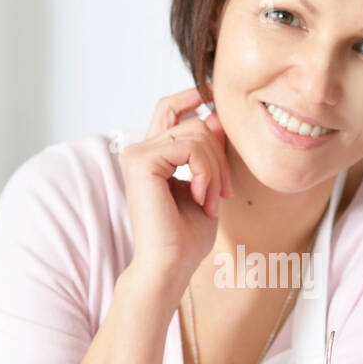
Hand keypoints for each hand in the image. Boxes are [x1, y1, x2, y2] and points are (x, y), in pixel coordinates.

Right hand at [120, 87, 233, 280]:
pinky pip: (190, 147)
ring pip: (196, 132)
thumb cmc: (186, 237)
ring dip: (216, 168)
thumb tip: (214, 115)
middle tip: (224, 193)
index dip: (191, 98)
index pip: (170, 110)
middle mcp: (139, 151)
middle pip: (194, 123)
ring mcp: (137, 154)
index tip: (211, 98)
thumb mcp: (206, 186)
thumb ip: (208, 152)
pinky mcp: (142, 162)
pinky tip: (203, 198)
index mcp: (152, 156)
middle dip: (219, 156)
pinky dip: (207, 172)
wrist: (170, 265)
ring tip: (213, 201)